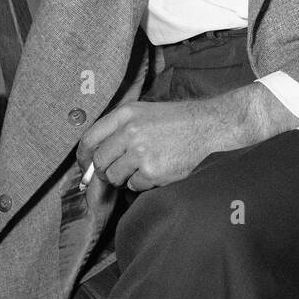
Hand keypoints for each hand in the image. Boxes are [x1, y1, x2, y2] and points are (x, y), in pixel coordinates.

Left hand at [78, 82, 298, 191]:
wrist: (213, 128)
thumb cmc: (182, 121)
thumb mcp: (148, 113)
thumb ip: (121, 129)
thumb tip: (94, 157)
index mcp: (126, 113)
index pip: (89, 139)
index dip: (84, 157)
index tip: (86, 166)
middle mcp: (130, 131)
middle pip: (100, 161)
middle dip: (106, 171)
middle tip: (121, 171)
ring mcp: (140, 151)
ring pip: (115, 176)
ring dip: (126, 178)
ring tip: (145, 167)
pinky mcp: (152, 170)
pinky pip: (134, 185)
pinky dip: (143, 183)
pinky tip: (159, 170)